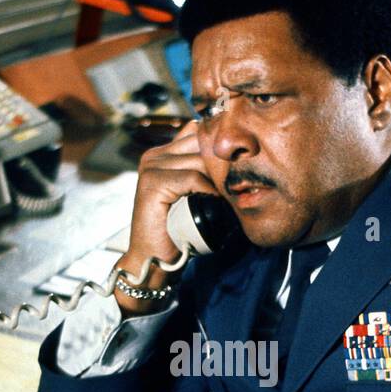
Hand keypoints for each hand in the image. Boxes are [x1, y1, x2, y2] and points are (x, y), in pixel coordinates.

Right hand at [116, 121, 220, 314]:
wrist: (154, 258)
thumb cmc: (177, 230)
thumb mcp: (194, 195)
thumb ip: (204, 174)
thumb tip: (236, 160)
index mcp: (162, 154)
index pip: (197, 133)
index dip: (219, 147)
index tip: (239, 163)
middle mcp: (154, 156)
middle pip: (200, 143)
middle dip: (222, 161)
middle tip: (239, 180)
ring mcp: (151, 168)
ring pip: (198, 160)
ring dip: (217, 178)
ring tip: (228, 194)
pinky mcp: (152, 183)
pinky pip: (191, 178)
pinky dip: (207, 190)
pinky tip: (214, 202)